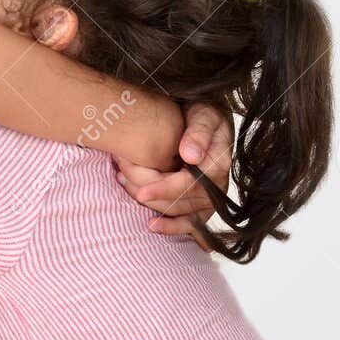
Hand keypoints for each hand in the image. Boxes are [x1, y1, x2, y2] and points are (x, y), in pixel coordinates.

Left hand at [113, 102, 233, 246]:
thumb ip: (199, 132)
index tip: (141, 191)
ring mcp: (210, 198)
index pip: (190, 184)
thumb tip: (191, 156)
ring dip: (150, 203)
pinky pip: (190, 224)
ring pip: (177, 212)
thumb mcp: (205, 114)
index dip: (164, 190)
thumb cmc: (204, 112)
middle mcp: (217, 186)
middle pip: (179, 202)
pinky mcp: (202, 206)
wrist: (205, 118)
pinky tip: (152, 225)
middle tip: (121, 173)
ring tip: (124, 182)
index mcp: (218, 164)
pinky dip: (172, 227)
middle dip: (148, 192)